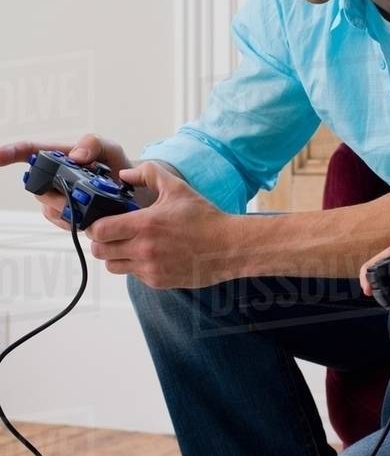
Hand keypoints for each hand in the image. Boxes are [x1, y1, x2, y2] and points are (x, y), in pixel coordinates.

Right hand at [1, 134, 133, 231]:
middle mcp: (55, 179)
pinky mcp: (67, 218)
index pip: (31, 152)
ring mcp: (59, 199)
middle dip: (56, 190)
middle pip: (38, 186)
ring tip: (92, 201)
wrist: (136, 196)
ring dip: (67, 206)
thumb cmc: (120, 168)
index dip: (11, 153)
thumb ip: (94, 144)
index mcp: (62, 157)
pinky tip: (89, 215)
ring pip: (49, 206)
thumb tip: (75, 156)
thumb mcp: (111, 150)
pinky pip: (61, 221)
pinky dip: (73, 219)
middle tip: (80, 190)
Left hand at [84, 161, 236, 288]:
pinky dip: (134, 265)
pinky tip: (149, 254)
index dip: (94, 226)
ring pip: (112, 265)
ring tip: (128, 243)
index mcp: (145, 224)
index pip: (100, 230)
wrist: (228, 247)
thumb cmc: (204, 217)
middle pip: (100, 250)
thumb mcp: (177, 188)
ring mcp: (150, 268)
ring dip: (114, 255)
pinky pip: (132, 275)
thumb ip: (148, 174)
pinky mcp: (157, 281)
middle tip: (111, 232)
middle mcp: (144, 249)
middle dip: (101, 240)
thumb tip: (124, 174)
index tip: (100, 221)